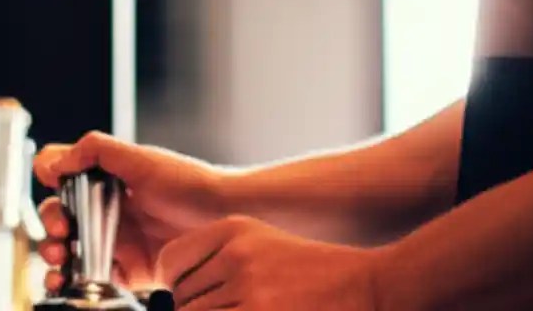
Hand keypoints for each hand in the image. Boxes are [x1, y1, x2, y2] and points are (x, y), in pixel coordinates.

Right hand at [33, 131, 229, 292]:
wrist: (227, 217)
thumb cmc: (191, 183)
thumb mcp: (143, 159)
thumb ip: (99, 151)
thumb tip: (57, 160)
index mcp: (107, 179)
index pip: (64, 176)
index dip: (52, 185)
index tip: (57, 195)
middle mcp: (108, 208)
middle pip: (60, 216)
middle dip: (50, 226)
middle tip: (60, 233)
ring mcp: (117, 239)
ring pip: (71, 249)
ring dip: (55, 256)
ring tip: (59, 260)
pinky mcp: (128, 269)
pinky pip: (94, 277)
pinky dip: (76, 281)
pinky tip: (72, 280)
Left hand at [157, 215, 384, 310]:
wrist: (365, 286)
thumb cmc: (309, 273)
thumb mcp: (258, 246)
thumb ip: (213, 262)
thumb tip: (167, 295)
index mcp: (232, 229)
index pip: (169, 260)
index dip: (172, 286)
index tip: (186, 297)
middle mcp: (236, 255)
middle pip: (179, 298)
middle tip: (229, 307)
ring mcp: (249, 290)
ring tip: (246, 310)